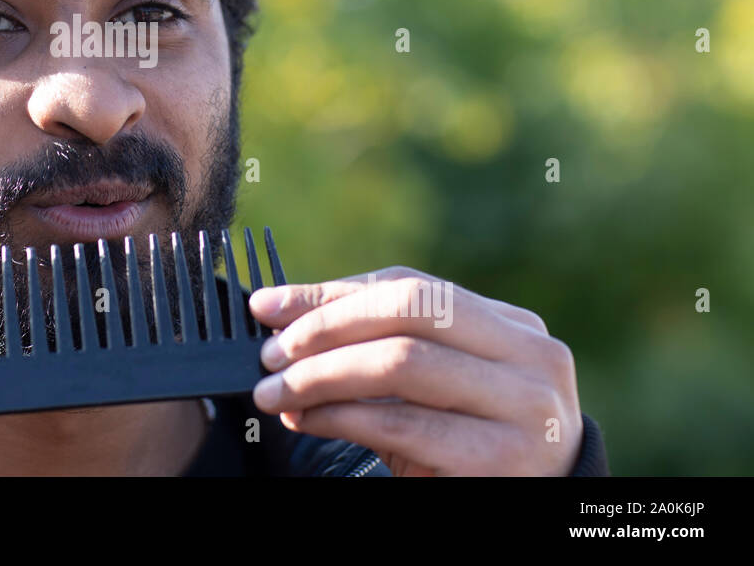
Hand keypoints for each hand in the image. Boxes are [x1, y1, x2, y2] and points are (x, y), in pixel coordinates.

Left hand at [249, 266, 582, 475]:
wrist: (534, 514)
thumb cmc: (467, 447)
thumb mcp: (430, 390)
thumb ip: (377, 348)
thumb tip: (281, 316)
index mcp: (513, 327)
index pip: (410, 287)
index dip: (331, 293)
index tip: (268, 306)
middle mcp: (530, 356)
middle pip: (410, 310)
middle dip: (326, 326)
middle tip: (271, 352)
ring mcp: (524, 406)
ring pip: (402, 361)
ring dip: (322, 374)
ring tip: (276, 392)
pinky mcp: (501, 458)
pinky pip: (403, 424)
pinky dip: (343, 417)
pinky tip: (308, 419)